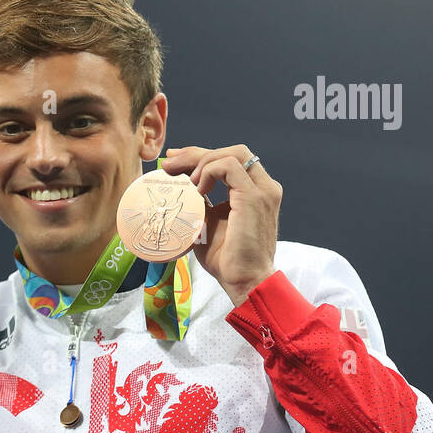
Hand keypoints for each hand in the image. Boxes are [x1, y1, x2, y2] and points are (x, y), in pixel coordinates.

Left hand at [160, 145, 279, 305]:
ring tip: (185, 182)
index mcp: (255, 191)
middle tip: (169, 164)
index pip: (230, 160)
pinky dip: (208, 172)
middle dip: (196, 153)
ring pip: (232, 154)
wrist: (244, 280)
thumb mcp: (207, 221)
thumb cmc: (226, 258)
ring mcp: (262, 190)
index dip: (201, 155)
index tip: (174, 160)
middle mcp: (264, 187)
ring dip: (201, 162)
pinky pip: (228, 167)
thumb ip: (200, 201)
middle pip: (231, 152)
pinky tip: (197, 190)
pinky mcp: (253, 197)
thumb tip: (178, 185)